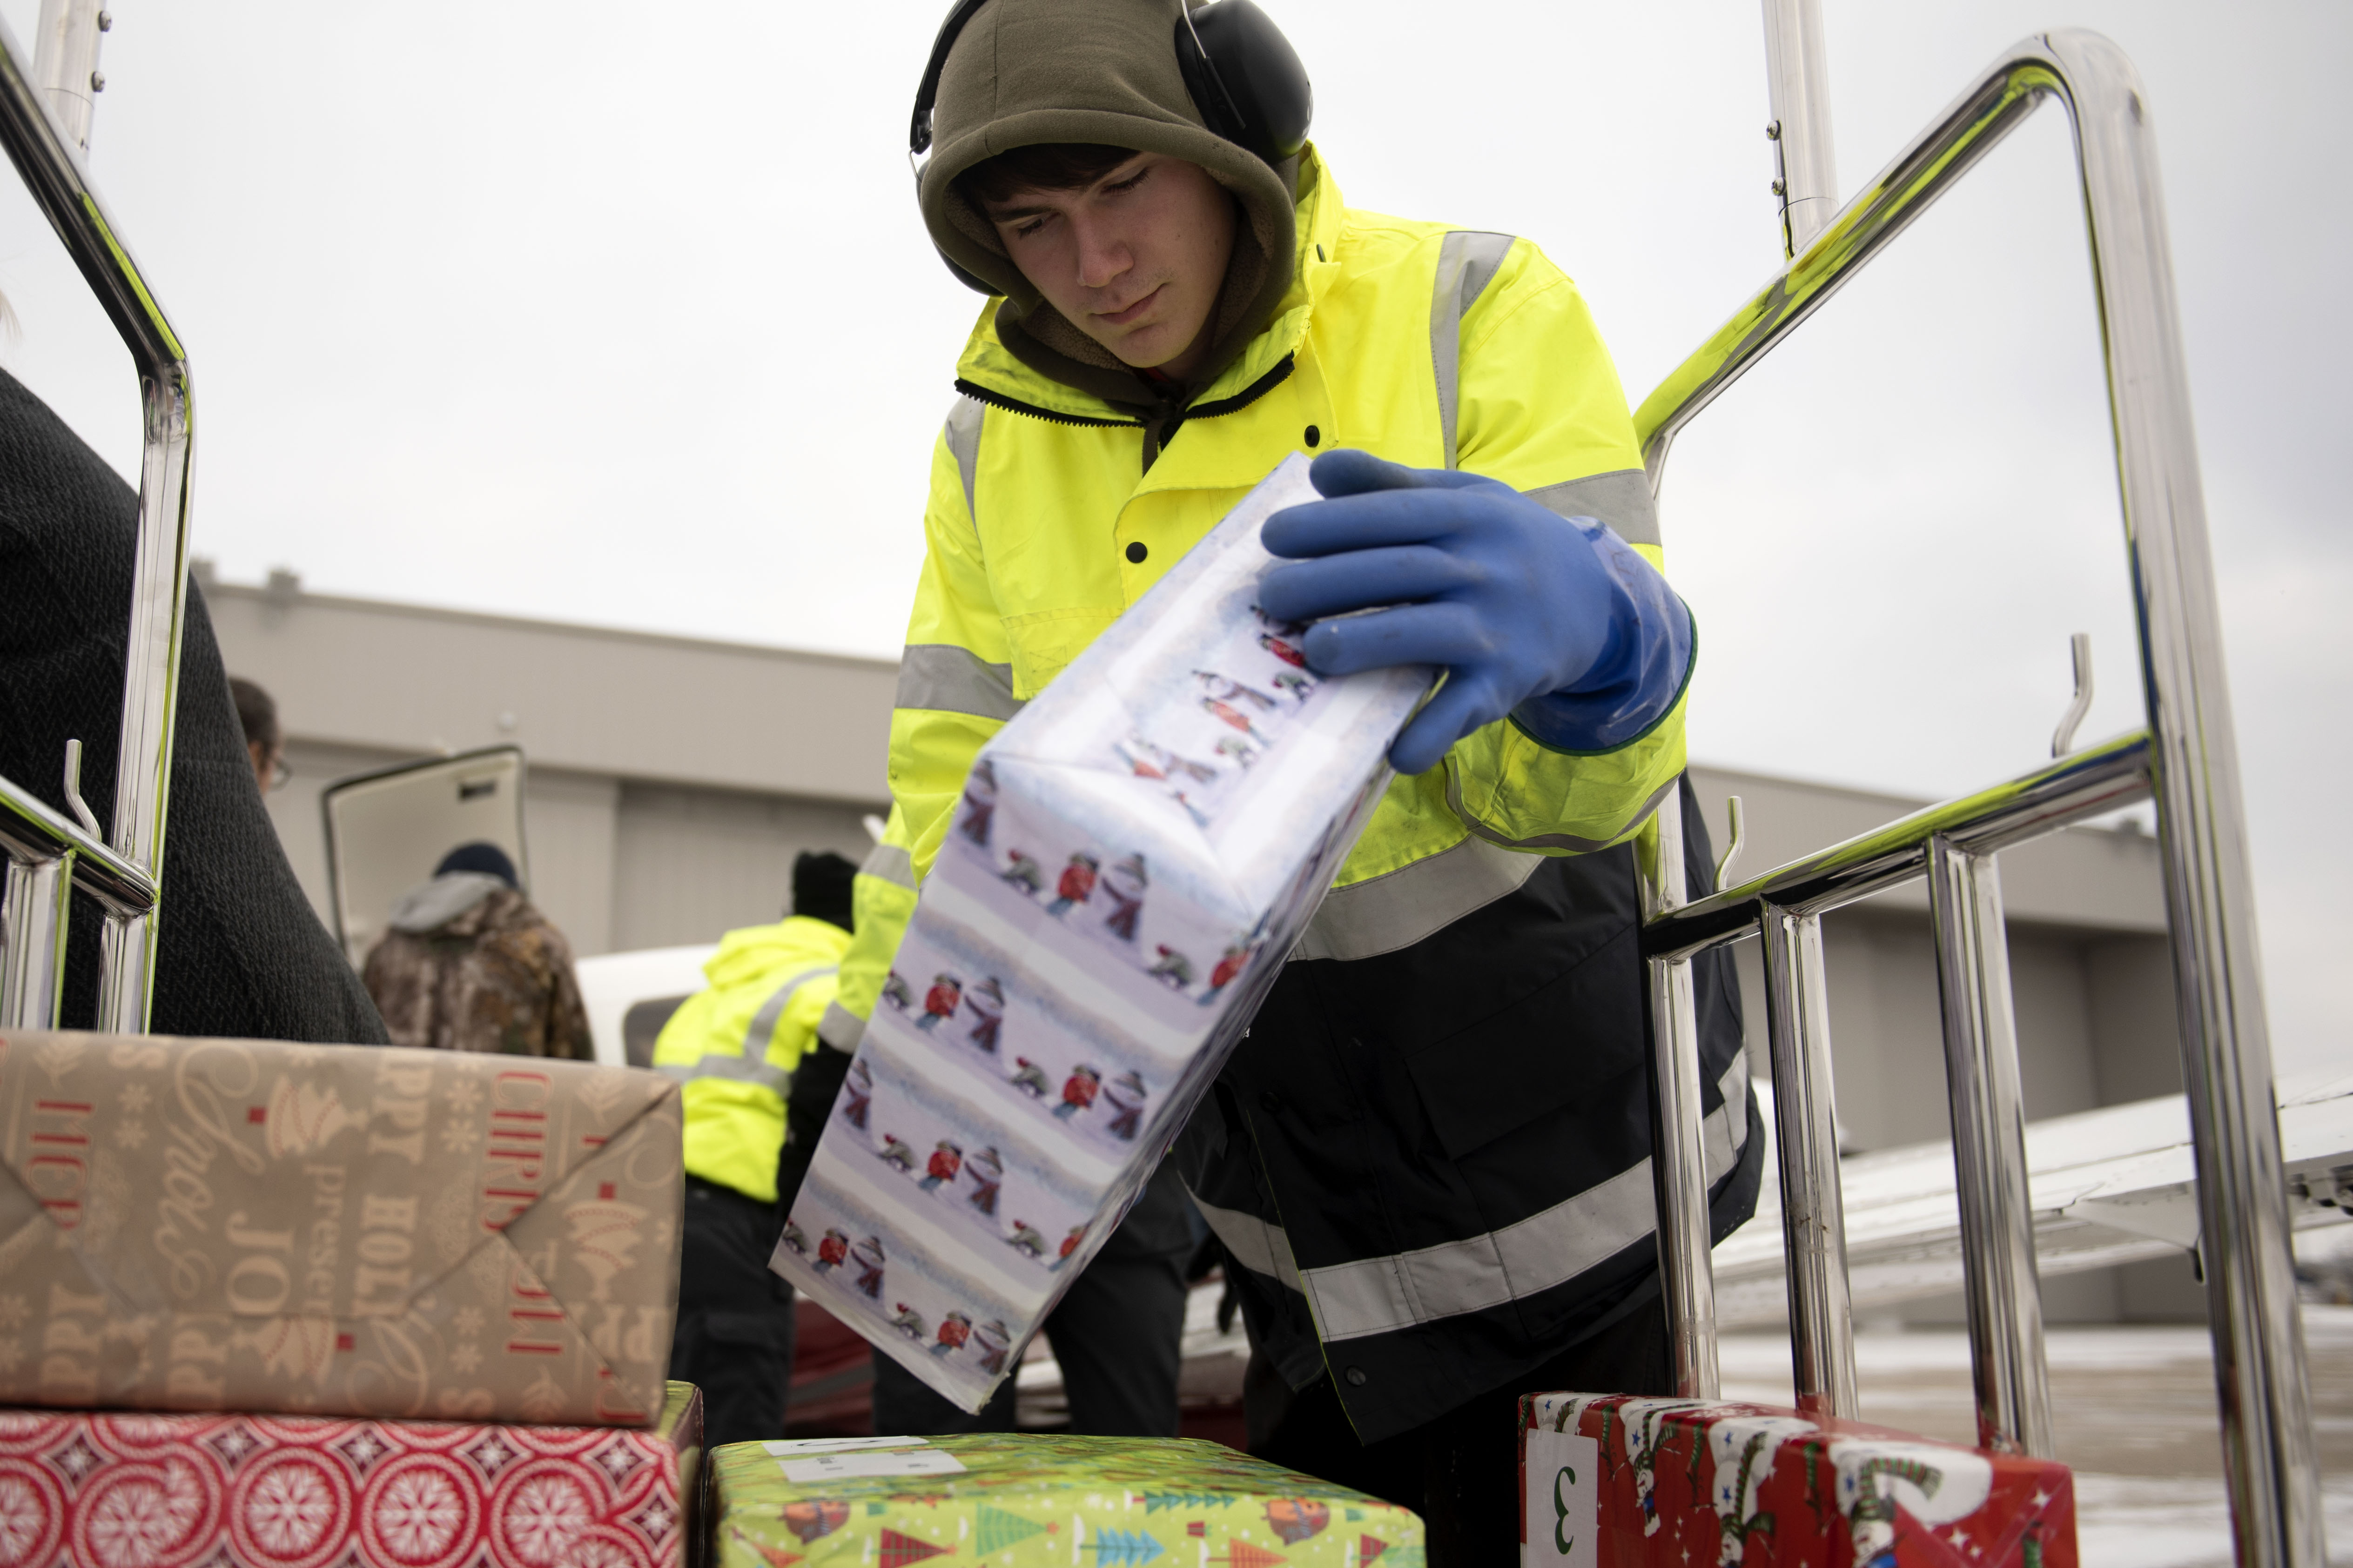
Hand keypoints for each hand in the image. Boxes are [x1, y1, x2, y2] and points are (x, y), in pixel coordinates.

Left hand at [1259, 449, 1690, 774]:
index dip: (1331, 524)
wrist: (1592, 600)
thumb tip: (1319, 470)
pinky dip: (1431, 731)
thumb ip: (1391, 486)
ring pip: (1429, 634)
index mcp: (1467, 515)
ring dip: (1370, 643)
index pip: (1392, 515)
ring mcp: (1499, 628)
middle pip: (1401, 572)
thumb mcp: (1463, 499)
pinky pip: (1465, 709)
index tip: (1271, 537)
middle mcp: (1485, 568)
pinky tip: (1391, 751)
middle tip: (1269, 597)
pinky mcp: (1508, 683)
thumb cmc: (1499, 543)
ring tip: (1311, 651)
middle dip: (1329, 582)